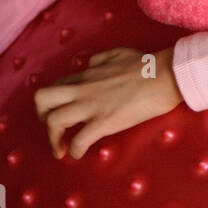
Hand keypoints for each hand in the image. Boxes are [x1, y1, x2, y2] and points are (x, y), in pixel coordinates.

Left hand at [33, 47, 183, 159]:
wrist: (165, 76)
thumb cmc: (148, 64)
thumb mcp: (119, 53)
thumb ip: (100, 59)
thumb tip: (89, 65)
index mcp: (87, 75)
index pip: (57, 86)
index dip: (54, 102)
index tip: (61, 112)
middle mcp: (82, 90)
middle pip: (42, 100)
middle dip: (42, 116)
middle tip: (54, 129)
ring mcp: (91, 106)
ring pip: (53, 121)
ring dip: (53, 139)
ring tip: (61, 148)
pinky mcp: (103, 122)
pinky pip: (78, 141)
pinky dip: (74, 151)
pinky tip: (79, 154)